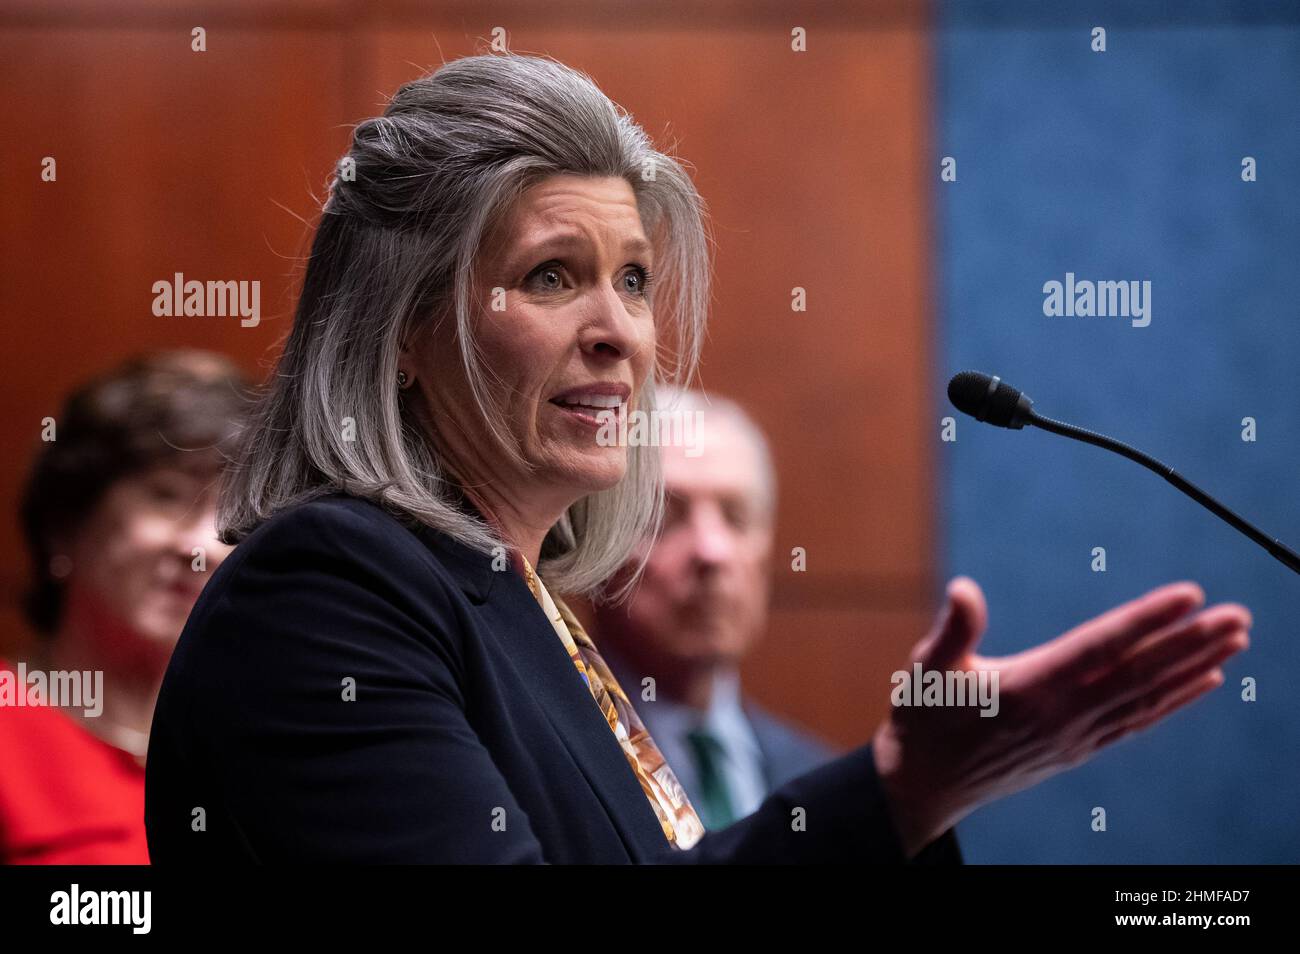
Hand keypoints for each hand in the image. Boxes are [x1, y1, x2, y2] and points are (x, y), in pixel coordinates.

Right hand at [871, 577, 1249, 857]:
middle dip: (1192, 643)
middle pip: (1140, 673)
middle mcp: (1062, 715)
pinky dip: (1174, 702)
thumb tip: (963, 589)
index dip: (1148, 619)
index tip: (1190, 596)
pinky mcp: (1076, 751)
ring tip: (1236, 641)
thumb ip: (952, 629)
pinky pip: (1137, 723)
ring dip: (1194, 668)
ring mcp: (1074, 737)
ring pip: (1147, 697)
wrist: (923, 785)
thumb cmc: (922, 718)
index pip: (1102, 646)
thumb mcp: (926, 668)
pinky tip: (1203, 683)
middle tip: (1239, 616)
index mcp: (1030, 686)